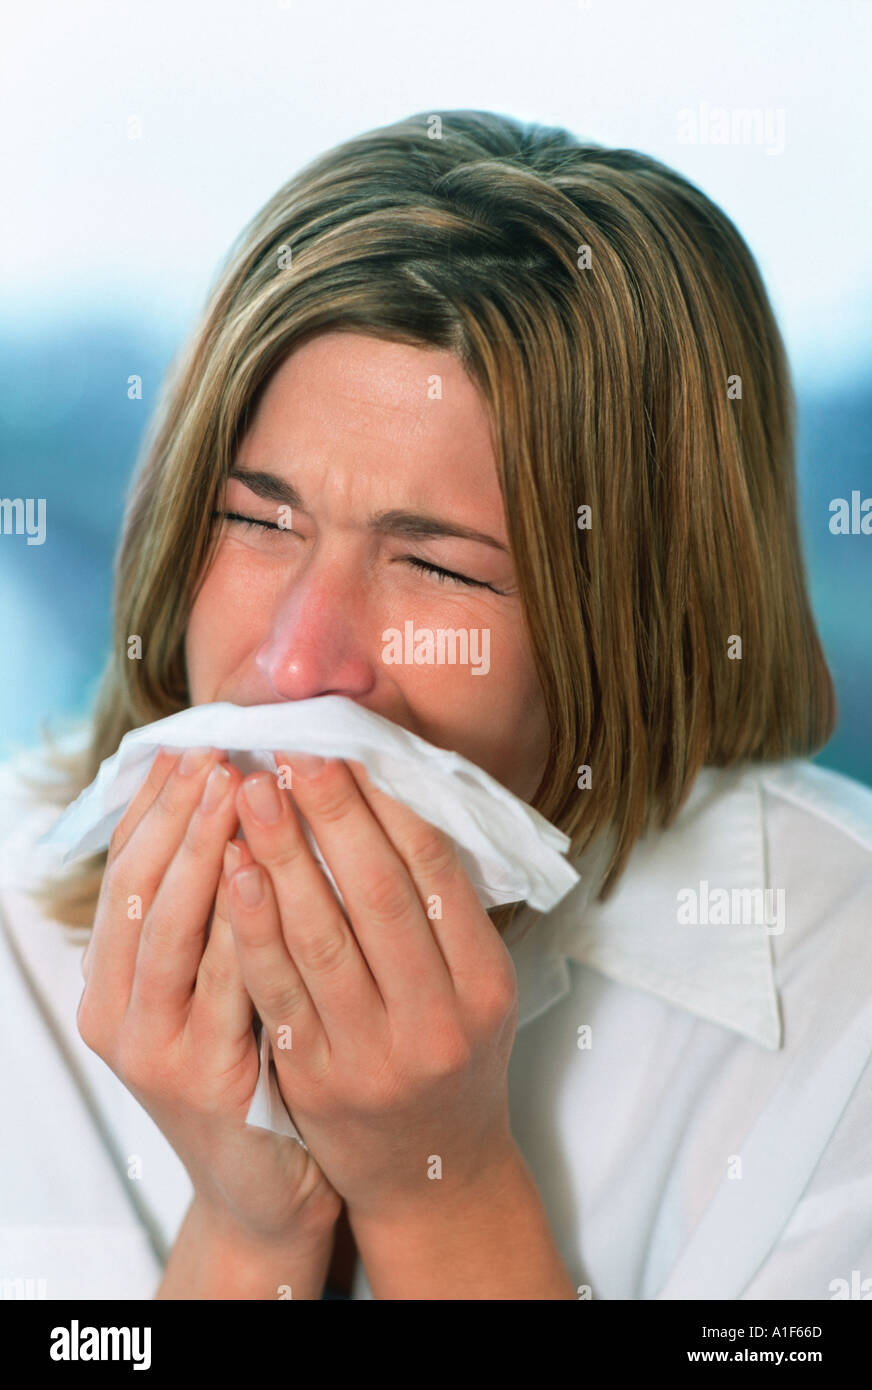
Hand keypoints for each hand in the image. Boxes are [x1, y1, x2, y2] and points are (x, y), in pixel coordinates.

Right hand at [77, 745, 341, 1246]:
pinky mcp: (203, 1078)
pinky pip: (222, 981)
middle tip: (215, 753)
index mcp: (111, 982)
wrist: (267, 1182)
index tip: (187, 749)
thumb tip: (238, 802)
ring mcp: (153, 1050)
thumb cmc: (251, 1062)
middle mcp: (117, 1014)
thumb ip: (215, 910)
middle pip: (136, 890)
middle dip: (177, 815)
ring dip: (201, 851)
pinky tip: (259, 869)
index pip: (122, 873)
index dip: (153, 808)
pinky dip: (239, 919)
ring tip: (237, 788)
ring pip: (169, 928)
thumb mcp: (216, 983)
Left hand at [225, 753, 519, 1223]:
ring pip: (322, 938)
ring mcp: (375, 1056)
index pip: (436, 871)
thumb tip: (390, 795)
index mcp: (486, 982)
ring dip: (283, 855)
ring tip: (252, 792)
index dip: (389, 803)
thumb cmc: (452, 1054)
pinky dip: (252, 927)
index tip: (348, 748)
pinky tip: (233, 872)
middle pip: (379, 895)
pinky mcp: (317, 1082)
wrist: (433, 1172)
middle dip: (333, 813)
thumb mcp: (476, 985)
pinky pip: (279, 991)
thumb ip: (442, 910)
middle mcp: (438, 1020)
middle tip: (292, 749)